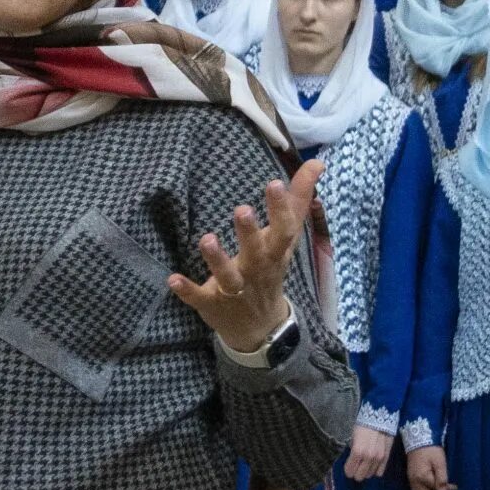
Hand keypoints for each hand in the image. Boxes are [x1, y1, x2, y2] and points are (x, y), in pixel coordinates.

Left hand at [168, 158, 324, 354]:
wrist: (261, 327)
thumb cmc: (271, 269)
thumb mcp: (286, 238)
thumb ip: (298, 199)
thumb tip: (316, 162)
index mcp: (275, 252)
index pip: (283, 229)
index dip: (279, 208)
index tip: (274, 183)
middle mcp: (257, 270)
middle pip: (256, 251)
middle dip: (249, 232)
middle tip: (242, 209)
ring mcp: (235, 290)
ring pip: (227, 275)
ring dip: (217, 259)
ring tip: (207, 239)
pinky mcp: (213, 304)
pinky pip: (199, 297)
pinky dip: (187, 290)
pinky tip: (173, 279)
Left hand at [345, 425, 392, 482]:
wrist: (379, 417)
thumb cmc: (362, 426)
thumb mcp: (352, 438)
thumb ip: (352, 451)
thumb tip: (352, 460)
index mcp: (357, 452)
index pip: (349, 471)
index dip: (348, 470)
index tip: (348, 467)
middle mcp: (368, 457)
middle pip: (359, 476)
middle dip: (356, 472)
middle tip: (356, 466)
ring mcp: (378, 458)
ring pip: (369, 475)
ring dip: (366, 471)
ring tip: (365, 463)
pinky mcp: (386, 457)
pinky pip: (380, 472)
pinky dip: (375, 470)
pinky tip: (373, 464)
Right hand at [406, 445, 452, 489]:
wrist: (418, 438)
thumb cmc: (431, 449)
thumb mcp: (439, 462)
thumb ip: (441, 478)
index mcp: (422, 477)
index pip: (436, 488)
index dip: (447, 489)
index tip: (455, 488)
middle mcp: (414, 481)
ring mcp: (411, 479)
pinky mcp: (410, 476)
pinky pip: (416, 489)